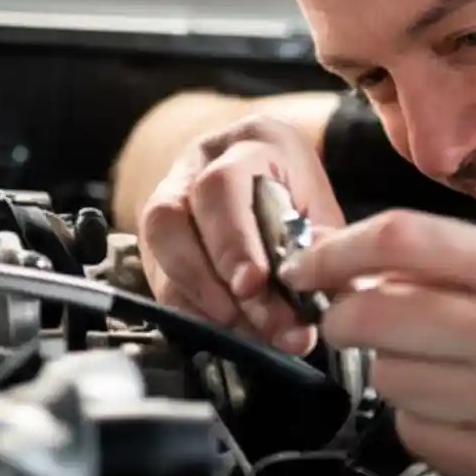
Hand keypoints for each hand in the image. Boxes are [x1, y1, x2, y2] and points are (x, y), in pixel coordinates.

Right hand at [138, 114, 344, 354]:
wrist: (272, 173)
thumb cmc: (297, 190)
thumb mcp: (319, 205)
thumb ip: (318, 242)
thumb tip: (311, 285)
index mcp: (245, 145)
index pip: (222, 186)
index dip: (232, 241)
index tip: (252, 285)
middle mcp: (195, 165)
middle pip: (172, 215)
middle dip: (208, 275)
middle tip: (245, 315)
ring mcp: (168, 198)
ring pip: (156, 247)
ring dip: (196, 296)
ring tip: (237, 328)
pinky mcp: (157, 240)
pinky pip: (158, 277)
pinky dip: (191, 310)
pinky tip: (223, 329)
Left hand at [280, 209, 475, 475]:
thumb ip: (439, 257)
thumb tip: (340, 253)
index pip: (398, 238)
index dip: (334, 250)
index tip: (305, 263)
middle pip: (372, 312)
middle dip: (343, 317)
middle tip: (353, 320)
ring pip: (384, 377)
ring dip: (391, 371)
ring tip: (439, 368)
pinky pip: (411, 430)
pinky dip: (420, 419)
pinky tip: (459, 408)